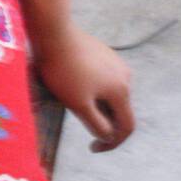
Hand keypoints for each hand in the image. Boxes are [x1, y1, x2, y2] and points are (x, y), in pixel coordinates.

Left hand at [31, 21, 134, 151]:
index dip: (113, 143)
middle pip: (119, 109)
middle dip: (104, 121)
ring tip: (75, 103)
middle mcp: (125, 75)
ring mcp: (116, 61)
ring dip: (98, 104)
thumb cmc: (64, 71)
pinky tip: (75, 84)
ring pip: (111, 92)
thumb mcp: (79, 105)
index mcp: (122, 91)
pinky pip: (104, 78)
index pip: (127, 126)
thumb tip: (108, 136)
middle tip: (82, 123)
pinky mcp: (104, 52)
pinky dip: (95, 89)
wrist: (54, 32)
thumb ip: (97, 125)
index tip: (92, 148)